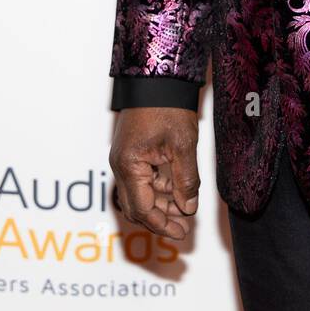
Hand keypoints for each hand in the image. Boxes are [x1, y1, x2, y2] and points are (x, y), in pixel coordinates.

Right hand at [109, 108, 199, 240]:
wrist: (157, 77)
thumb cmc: (167, 107)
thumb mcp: (182, 146)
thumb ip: (186, 180)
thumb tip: (188, 208)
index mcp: (129, 166)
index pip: (143, 209)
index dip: (162, 225)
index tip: (182, 233)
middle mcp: (121, 165)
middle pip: (137, 206)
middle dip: (160, 218)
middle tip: (183, 227)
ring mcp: (124, 158)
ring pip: (140, 193)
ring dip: (161, 203)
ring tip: (185, 207)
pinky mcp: (131, 151)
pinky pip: (142, 178)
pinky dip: (159, 187)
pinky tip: (177, 188)